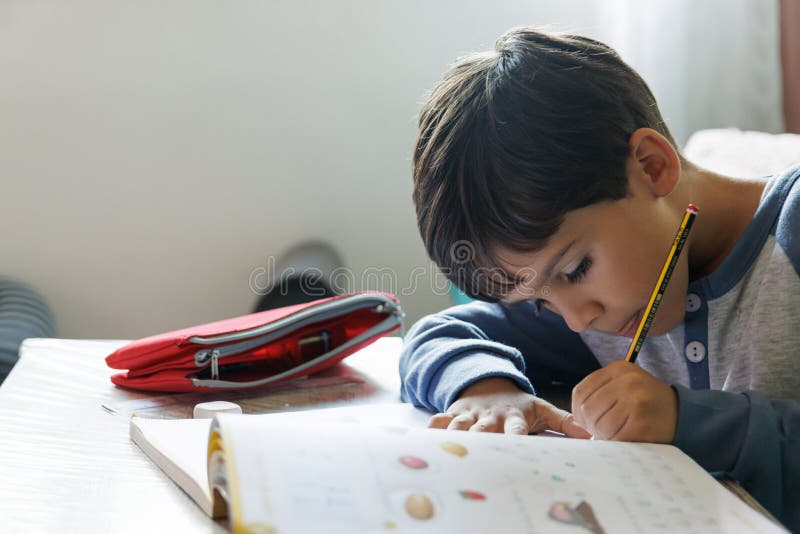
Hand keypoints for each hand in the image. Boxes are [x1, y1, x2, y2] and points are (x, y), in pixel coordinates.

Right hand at [428, 376, 589, 437]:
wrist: (489, 384)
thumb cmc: (517, 404)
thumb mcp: (541, 408)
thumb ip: (564, 423)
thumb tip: (591, 436)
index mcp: (513, 416)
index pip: (515, 427)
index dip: (515, 436)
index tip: (516, 444)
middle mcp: (490, 416)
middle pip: (484, 430)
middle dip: (481, 441)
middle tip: (480, 455)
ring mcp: (470, 415)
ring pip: (460, 426)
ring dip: (456, 437)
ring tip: (451, 451)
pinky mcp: (454, 413)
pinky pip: (439, 421)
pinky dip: (432, 430)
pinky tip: (426, 442)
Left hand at [571, 360, 677, 442]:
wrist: (684, 415)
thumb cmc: (648, 404)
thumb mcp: (625, 386)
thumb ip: (599, 394)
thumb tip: (573, 419)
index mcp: (619, 369)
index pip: (580, 392)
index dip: (578, 411)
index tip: (587, 420)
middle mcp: (628, 382)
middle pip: (587, 410)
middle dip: (591, 426)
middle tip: (604, 430)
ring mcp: (636, 401)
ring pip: (599, 426)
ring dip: (605, 436)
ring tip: (619, 433)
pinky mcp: (642, 423)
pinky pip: (615, 439)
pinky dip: (617, 444)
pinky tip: (628, 438)